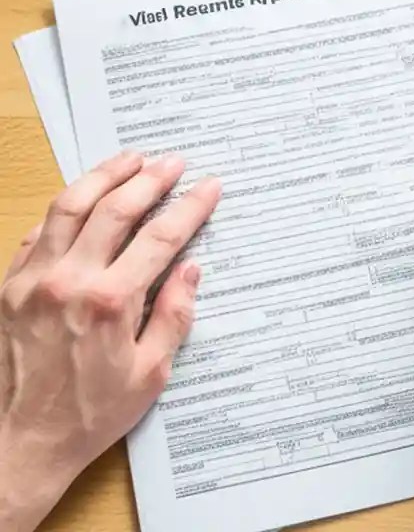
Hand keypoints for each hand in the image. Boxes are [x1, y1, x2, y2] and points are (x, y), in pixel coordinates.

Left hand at [0, 151, 220, 530]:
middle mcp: (70, 281)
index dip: (189, 207)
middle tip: (173, 162)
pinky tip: (82, 198)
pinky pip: (38, 232)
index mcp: (111, 302)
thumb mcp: (151, 372)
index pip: (161, 238)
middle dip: (150, 179)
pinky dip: (64, 208)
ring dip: (103, 177)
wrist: (22, 440)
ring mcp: (34, 280)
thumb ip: (173, 315)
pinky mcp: (10, 287)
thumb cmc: (92, 413)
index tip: (208, 187)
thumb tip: (189, 270)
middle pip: (115, 209)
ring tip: (129, 159)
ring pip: (70, 206)